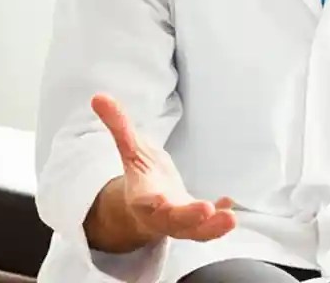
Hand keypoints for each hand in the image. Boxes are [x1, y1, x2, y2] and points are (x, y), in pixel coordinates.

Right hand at [88, 93, 236, 247]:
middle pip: (174, 221)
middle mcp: (162, 215)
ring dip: (213, 227)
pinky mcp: (199, 223)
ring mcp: (182, 222)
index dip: (154, 204)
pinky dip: (220, 220)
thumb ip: (119, 125)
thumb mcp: (131, 148)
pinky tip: (230, 206)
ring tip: (230, 218)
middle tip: (206, 210)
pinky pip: (211, 226)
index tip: (162, 200)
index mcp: (143, 198)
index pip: (147, 203)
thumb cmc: (142, 173)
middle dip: (189, 218)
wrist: (152, 201)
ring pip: (196, 231)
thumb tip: (98, 97)